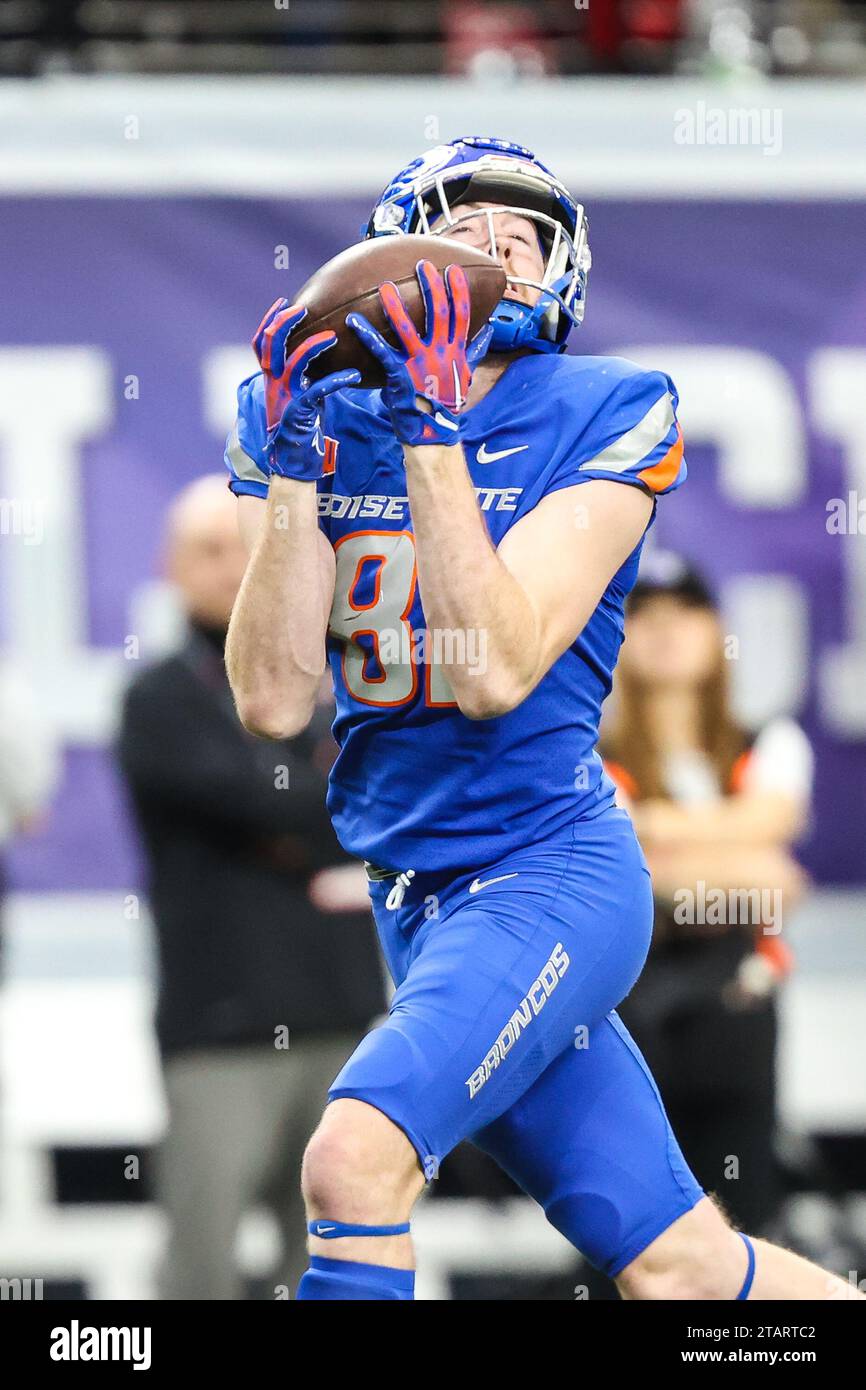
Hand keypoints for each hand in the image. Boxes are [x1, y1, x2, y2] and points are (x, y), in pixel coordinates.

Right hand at [252, 299, 360, 479]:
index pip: (260, 342)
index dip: (269, 320)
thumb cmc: (299, 430)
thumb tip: (313, 357)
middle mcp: (272, 385)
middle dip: (285, 322)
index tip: (284, 302)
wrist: (291, 464)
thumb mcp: (294, 397)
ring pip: (292, 362)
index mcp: (270, 379)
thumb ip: (299, 377)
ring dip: (313, 345)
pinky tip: (353, 376)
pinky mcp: (298, 413)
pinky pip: (316, 391)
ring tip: (333, 337)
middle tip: (304, 310)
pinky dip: (335, 381)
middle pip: (270, 344)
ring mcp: (284, 398)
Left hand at [347, 259, 492, 446]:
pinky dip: (367, 334)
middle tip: (423, 265)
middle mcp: (440, 354)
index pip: (462, 315)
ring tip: (385, 286)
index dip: (459, 291)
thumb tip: (488, 332)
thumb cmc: (446, 402)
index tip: (454, 269)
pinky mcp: (400, 374)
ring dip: (395, 306)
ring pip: (408, 328)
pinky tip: (353, 320)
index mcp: (456, 352)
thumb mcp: (466, 375)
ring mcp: (420, 363)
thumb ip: (474, 351)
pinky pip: (381, 351)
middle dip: (432, 287)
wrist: (432, 431)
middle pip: (439, 314)